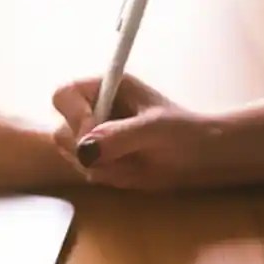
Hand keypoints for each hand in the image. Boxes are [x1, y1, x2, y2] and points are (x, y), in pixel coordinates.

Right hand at [51, 74, 220, 189]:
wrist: (201, 159)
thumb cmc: (184, 132)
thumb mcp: (154, 129)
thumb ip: (118, 136)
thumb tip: (84, 149)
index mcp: (105, 87)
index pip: (64, 95)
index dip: (73, 115)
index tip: (94, 134)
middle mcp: (94, 109)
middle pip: (61, 129)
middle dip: (86, 148)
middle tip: (119, 154)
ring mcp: (95, 137)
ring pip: (72, 155)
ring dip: (100, 165)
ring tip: (132, 161)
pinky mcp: (100, 160)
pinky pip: (86, 172)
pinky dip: (107, 176)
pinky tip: (132, 170)